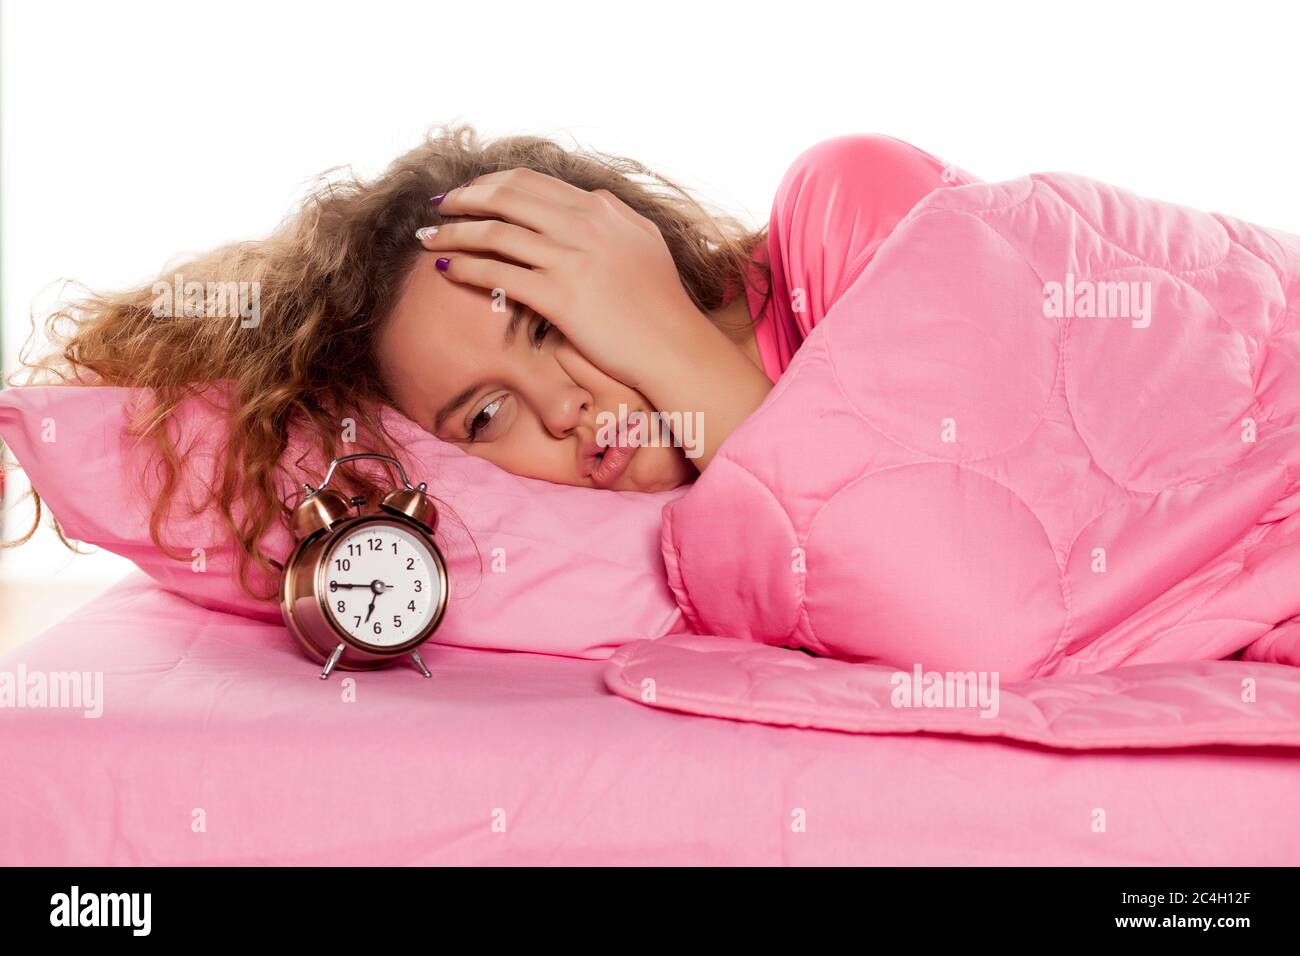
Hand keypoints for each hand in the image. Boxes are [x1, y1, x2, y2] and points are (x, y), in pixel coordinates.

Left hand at [417, 167, 709, 391]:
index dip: (490, 183)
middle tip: (438, 208)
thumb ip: (612, 217)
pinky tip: (448, 271)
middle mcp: (583, 224)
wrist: (674, 346)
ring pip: (495, 233)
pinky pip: (499, 274)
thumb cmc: (661, 303)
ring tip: (430, 239)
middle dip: (463, 198)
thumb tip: (588, 201)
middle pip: (505, 197)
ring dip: (454, 233)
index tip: (469, 192)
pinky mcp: (560, 296)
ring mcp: (571, 259)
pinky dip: (467, 269)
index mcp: (600, 207)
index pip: (530, 181)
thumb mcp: (643, 241)